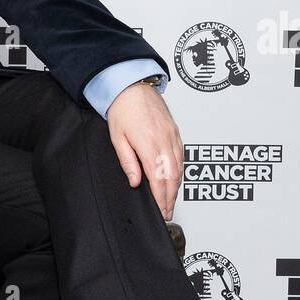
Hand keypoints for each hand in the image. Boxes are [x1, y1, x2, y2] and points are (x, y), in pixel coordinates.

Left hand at [106, 82, 182, 220]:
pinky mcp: (176, 132)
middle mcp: (165, 141)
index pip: (159, 180)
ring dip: (176, 187)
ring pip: (179, 168)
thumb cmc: (123, 110)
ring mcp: (173, 136)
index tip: (161, 211)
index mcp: (149, 145)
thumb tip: (135, 182)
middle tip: (167, 212)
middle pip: (172, 177)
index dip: (161, 199)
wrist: (132, 87)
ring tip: (171, 201)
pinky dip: (180, 171)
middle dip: (170, 198)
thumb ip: (128, 162)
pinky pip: (181, 156)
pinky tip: (175, 180)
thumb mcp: (118, 139)